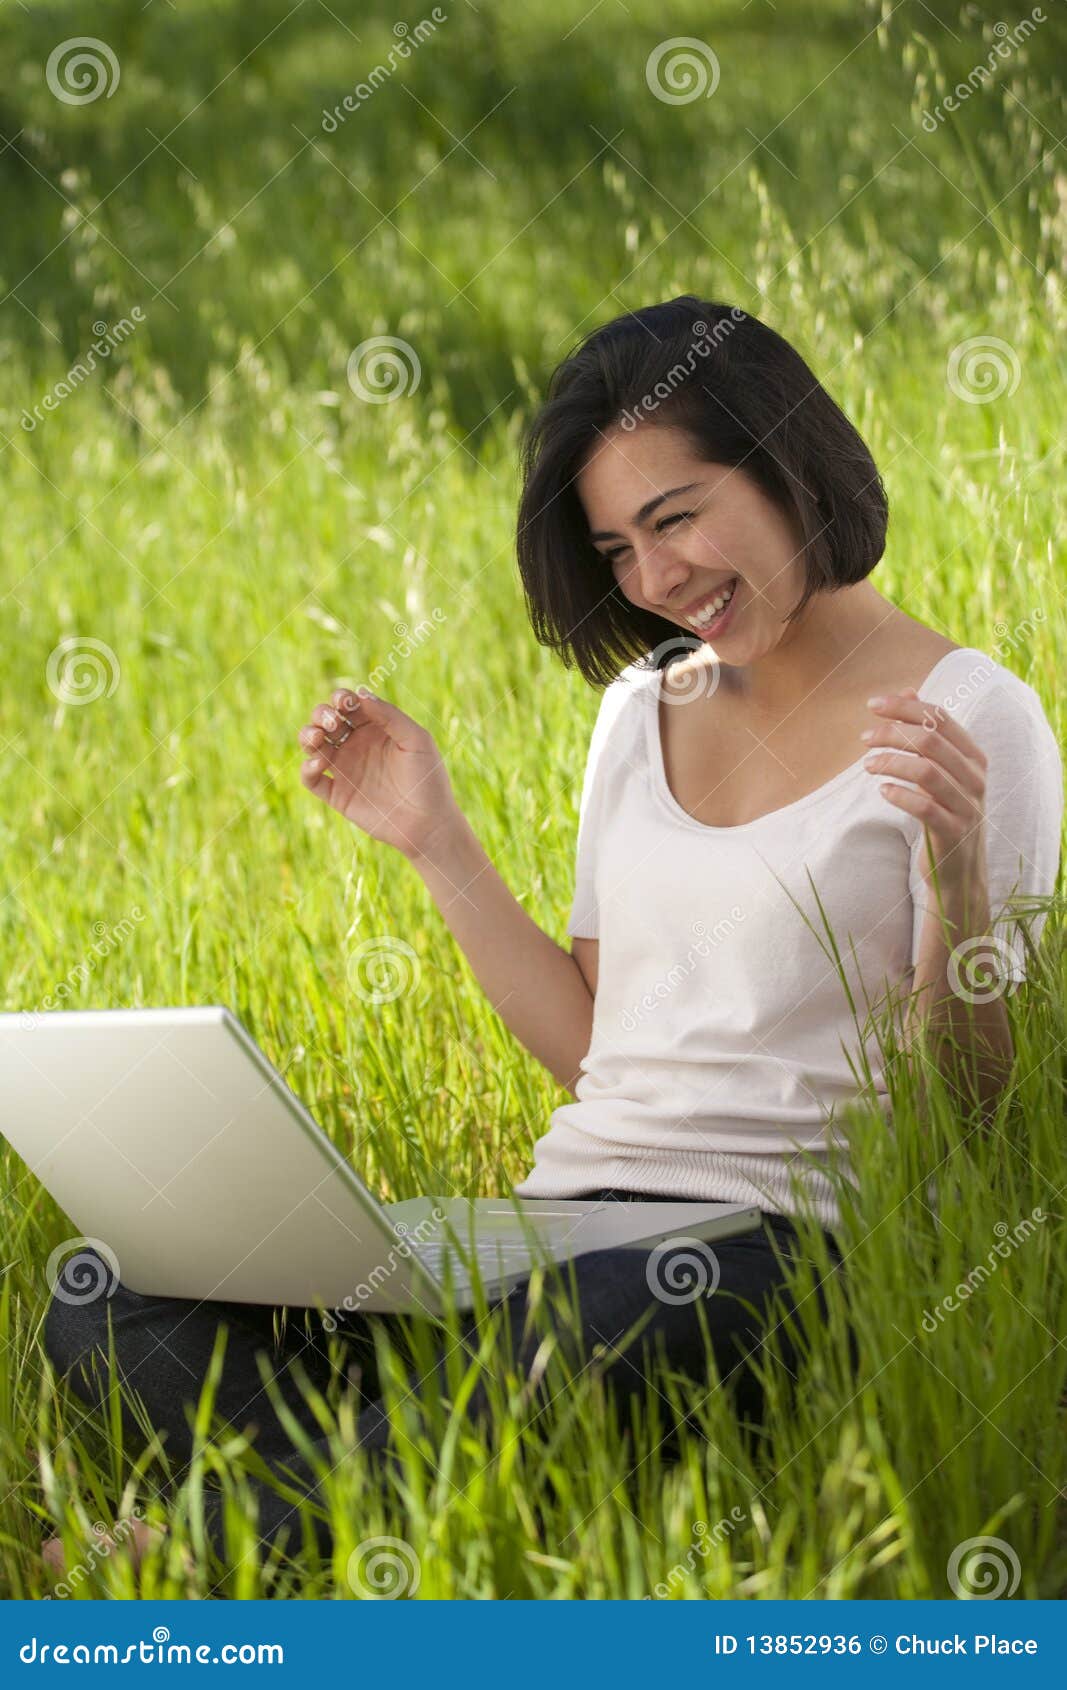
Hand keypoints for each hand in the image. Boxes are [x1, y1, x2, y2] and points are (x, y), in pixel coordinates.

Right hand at [297, 687, 461, 858]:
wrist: (428, 823)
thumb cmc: (428, 779)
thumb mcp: (417, 740)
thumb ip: (390, 716)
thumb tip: (361, 694)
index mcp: (375, 728)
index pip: (348, 705)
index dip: (341, 698)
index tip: (345, 702)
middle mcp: (356, 745)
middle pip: (325, 720)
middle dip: (321, 714)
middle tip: (333, 723)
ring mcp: (345, 769)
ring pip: (312, 745)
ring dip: (307, 735)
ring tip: (318, 738)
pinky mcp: (337, 794)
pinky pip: (311, 778)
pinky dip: (307, 768)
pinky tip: (319, 764)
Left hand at [860, 687, 988, 899]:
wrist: (959, 871)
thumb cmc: (945, 812)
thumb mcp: (940, 770)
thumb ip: (927, 732)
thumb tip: (907, 690)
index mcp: (973, 756)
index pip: (940, 717)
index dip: (905, 706)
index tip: (872, 705)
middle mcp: (975, 777)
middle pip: (930, 740)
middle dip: (892, 733)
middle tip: (864, 739)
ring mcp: (967, 805)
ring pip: (926, 770)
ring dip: (890, 762)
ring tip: (867, 765)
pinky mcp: (953, 832)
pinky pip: (924, 807)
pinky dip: (899, 795)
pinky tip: (882, 791)